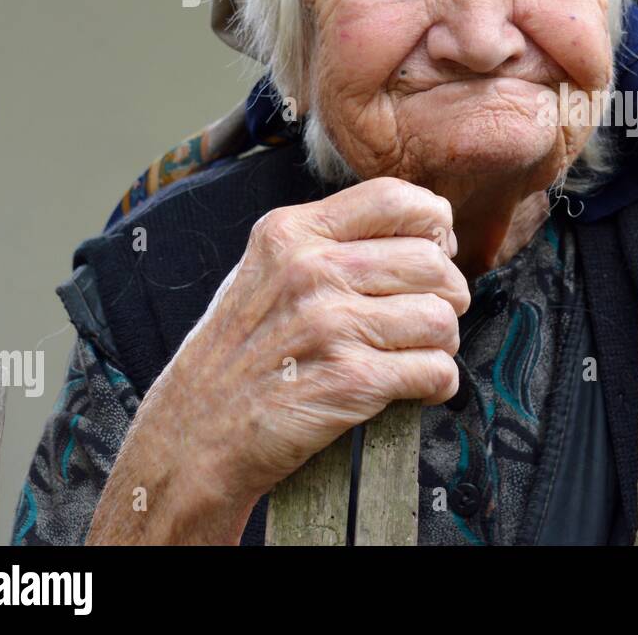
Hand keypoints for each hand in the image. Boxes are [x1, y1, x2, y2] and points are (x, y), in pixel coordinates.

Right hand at [87, 177, 468, 543]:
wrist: (191, 438)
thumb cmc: (236, 358)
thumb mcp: (264, 273)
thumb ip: (328, 245)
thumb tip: (419, 235)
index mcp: (292, 233)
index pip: (396, 198)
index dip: (434, 224)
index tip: (435, 251)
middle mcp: (311, 270)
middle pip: (431, 261)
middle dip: (446, 294)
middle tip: (429, 318)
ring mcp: (331, 325)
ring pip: (441, 318)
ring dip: (443, 343)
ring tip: (419, 355)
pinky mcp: (350, 380)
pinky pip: (435, 370)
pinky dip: (439, 383)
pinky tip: (418, 389)